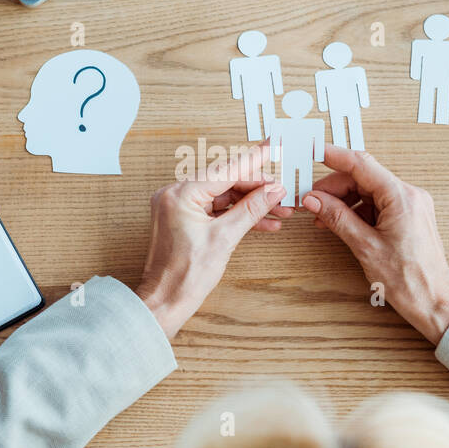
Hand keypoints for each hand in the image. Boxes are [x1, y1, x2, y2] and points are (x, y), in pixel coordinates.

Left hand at [137, 144, 289, 337]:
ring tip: (280, 210)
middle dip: (257, 188)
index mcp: (181, 194)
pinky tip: (263, 222)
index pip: (226, 170)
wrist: (165, 301)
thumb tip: (273, 191)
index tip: (272, 146)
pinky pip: (215, 210)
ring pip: (223, 196)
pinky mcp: (183, 219)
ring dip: (251, 204)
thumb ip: (251, 210)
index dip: (254, 160)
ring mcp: (178, 207)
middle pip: (226, 182)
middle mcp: (175, 195)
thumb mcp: (225, 239)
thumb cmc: (184, 276)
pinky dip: (237, 215)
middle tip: (283, 191)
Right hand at [301, 145, 448, 342]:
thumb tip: (314, 199)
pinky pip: (378, 204)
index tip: (313, 152)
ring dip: (343, 200)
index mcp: (401, 198)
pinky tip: (340, 224)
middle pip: (363, 177)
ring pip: (369, 191)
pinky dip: (356, 211)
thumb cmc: (409, 281)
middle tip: (309, 201)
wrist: (435, 304)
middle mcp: (409, 195)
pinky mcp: (409, 217)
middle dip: (334, 187)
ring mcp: (411, 206)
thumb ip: (337, 218)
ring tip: (321, 218)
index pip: (362, 164)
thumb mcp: (365, 247)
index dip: (334, 156)